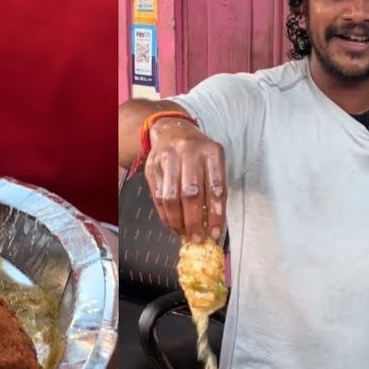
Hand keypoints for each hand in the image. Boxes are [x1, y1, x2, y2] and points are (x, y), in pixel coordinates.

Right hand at [143, 118, 226, 242]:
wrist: (172, 130)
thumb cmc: (198, 152)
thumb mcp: (214, 161)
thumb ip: (215, 188)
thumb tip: (213, 224)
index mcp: (211, 152)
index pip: (216, 187)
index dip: (216, 213)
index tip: (215, 232)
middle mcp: (189, 152)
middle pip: (191, 194)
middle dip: (194, 221)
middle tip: (197, 238)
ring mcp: (168, 158)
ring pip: (171, 197)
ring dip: (177, 221)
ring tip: (184, 234)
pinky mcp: (152, 167)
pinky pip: (158, 197)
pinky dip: (165, 215)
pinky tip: (172, 224)